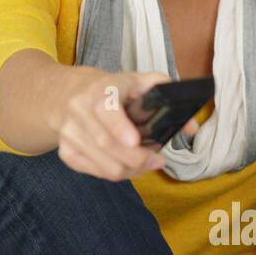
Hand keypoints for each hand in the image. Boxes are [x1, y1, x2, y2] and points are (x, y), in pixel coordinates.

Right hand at [52, 67, 198, 180]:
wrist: (65, 93)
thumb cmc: (111, 88)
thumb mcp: (138, 81)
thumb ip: (168, 96)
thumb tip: (190, 128)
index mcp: (99, 89)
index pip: (105, 109)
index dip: (119, 127)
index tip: (135, 141)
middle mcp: (79, 110)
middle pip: (108, 145)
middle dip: (138, 159)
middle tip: (157, 160)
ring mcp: (69, 133)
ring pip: (105, 165)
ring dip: (131, 170)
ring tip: (145, 161)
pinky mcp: (66, 152)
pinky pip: (96, 173)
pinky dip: (117, 173)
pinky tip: (127, 164)